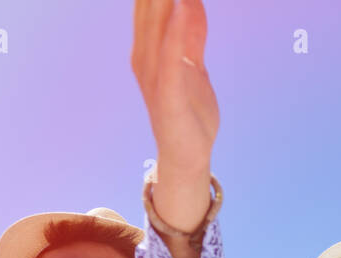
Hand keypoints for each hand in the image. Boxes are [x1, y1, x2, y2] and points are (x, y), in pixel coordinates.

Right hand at [132, 0, 218, 232]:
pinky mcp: (170, 94)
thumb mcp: (195, 65)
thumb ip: (193, 34)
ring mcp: (155, 74)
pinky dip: (178, 29)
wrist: (187, 159)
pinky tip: (184, 5)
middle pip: (150, 2)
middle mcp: (145, 55)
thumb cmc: (190, 112)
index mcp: (148, 46)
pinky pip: (174, 56)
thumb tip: (192, 4)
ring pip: (158, 21)